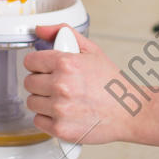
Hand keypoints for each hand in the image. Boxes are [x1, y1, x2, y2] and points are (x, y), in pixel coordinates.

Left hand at [21, 23, 139, 145]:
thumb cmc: (112, 84)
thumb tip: (40, 29)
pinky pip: (38, 120)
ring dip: (43, 101)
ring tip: (63, 99)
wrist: (129, 111)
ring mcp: (60, 109)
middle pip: (29, 82)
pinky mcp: (60, 129)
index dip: (39, 64)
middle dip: (41, 82)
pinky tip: (63, 113)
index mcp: (66, 63)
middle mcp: (61, 85)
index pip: (30, 61)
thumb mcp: (92, 51)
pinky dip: (47, 118)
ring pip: (32, 102)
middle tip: (58, 85)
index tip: (46, 69)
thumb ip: (63, 33)